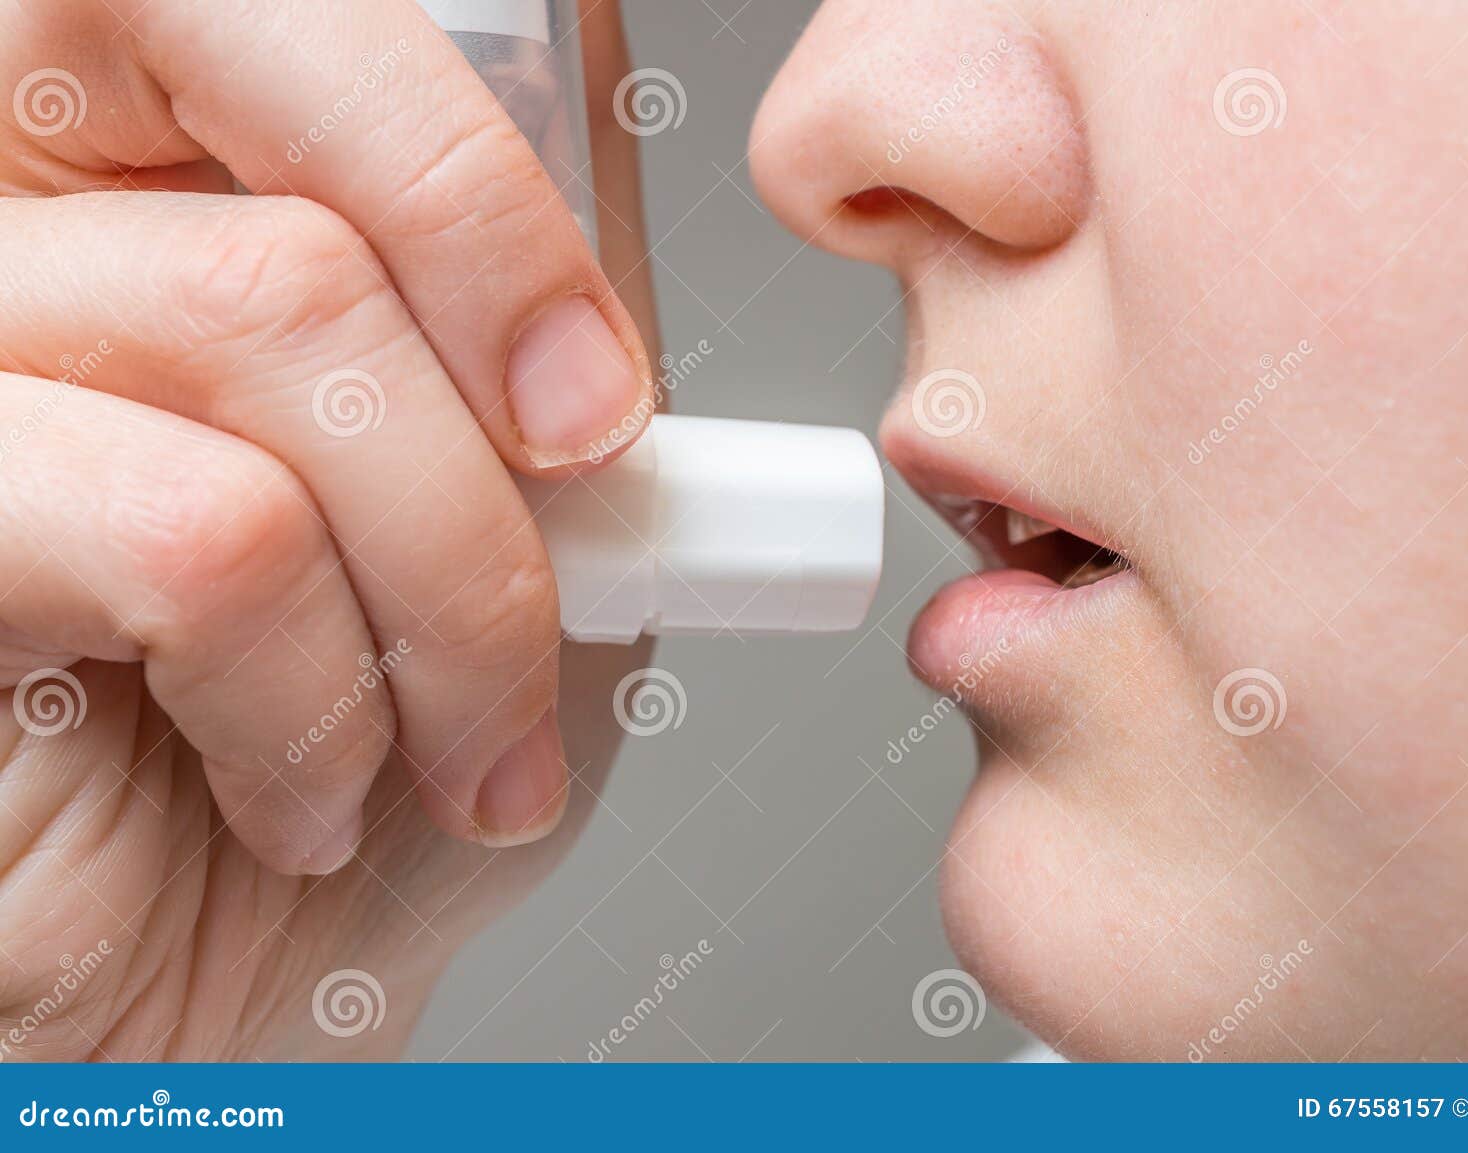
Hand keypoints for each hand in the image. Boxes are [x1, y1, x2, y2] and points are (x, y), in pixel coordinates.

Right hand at [0, 0, 655, 1057]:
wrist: (232, 1010)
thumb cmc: (364, 778)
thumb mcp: (526, 538)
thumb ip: (544, 353)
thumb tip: (603, 213)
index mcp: (148, 189)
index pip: (262, 0)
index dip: (470, 129)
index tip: (598, 344)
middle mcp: (16, 225)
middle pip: (242, 31)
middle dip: (490, 249)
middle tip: (588, 446)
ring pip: (275, 309)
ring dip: (456, 570)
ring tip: (465, 740)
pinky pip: (194, 524)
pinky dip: (320, 686)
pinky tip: (305, 786)